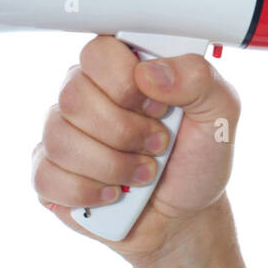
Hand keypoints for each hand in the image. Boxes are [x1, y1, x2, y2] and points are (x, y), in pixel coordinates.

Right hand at [31, 35, 239, 264]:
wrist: (186, 216)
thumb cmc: (197, 158)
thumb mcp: (220, 114)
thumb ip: (199, 79)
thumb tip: (150, 72)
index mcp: (123, 69)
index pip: (98, 51)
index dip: (126, 82)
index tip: (160, 107)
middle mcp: (86, 95)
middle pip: (74, 96)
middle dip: (125, 131)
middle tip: (158, 144)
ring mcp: (63, 134)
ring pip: (60, 139)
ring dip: (113, 165)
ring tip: (145, 173)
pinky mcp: (49, 173)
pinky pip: (47, 176)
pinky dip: (89, 192)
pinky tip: (114, 194)